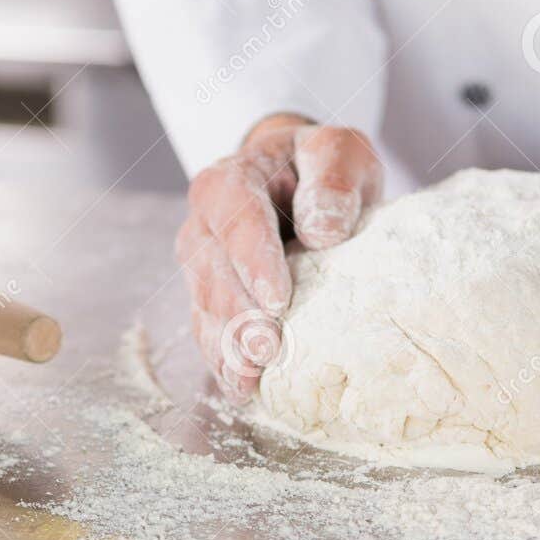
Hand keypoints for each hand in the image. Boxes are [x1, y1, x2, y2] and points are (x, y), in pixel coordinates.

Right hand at [176, 115, 382, 398]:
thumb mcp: (340, 152)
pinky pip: (207, 330)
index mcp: (229, 180)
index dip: (253, 261)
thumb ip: (333, 178)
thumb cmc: (319, 167)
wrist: (293, 178)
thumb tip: (322, 230)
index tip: (277, 300)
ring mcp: (199, 264)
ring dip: (226, 346)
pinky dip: (222, 360)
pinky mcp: (207, 297)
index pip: (236, 220)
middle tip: (266, 351)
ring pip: (205, 307)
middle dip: (239, 316)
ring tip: (250, 379)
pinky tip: (240, 387)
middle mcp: (203, 224)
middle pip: (214, 272)